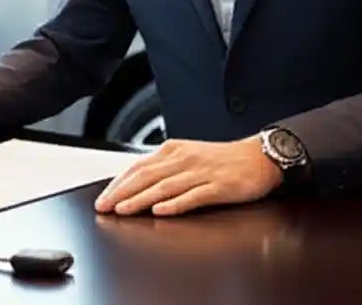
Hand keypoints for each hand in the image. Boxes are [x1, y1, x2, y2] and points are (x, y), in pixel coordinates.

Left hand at [94, 136, 282, 216]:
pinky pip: (194, 196)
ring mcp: (201, 173)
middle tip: (104, 207)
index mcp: (174, 151)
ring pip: (165, 186)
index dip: (118, 183)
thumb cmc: (222, 160)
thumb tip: (136, 184)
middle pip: (146, 176)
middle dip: (122, 193)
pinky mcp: (219, 187)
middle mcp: (184, 159)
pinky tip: (161, 210)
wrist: (259, 157)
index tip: (102, 197)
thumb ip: (164, 168)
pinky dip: (175, 203)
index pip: (138, 167)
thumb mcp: (188, 157)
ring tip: (123, 210)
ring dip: (141, 199)